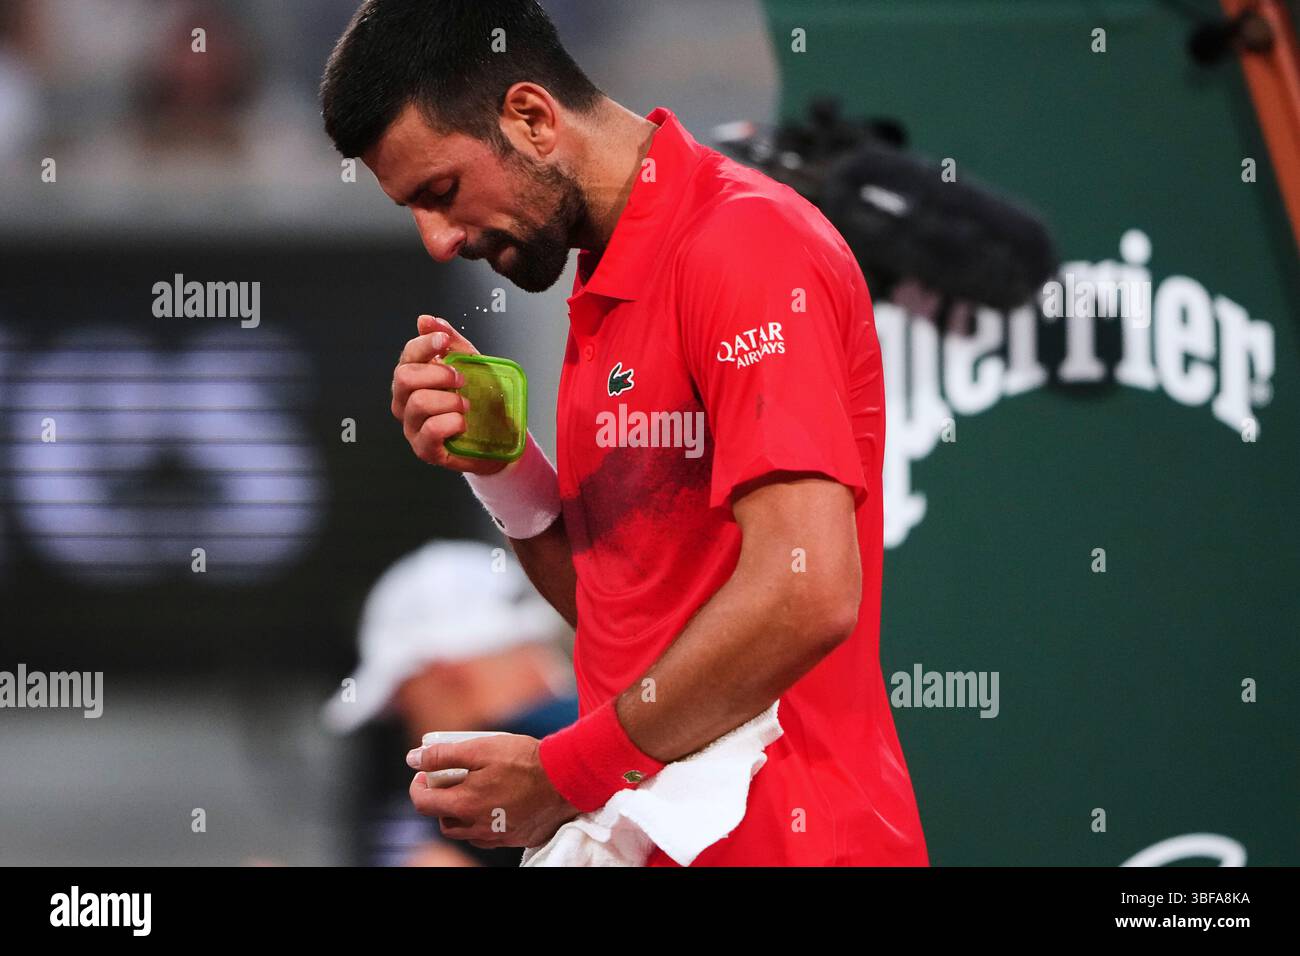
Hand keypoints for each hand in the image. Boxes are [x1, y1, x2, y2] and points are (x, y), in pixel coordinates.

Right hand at [390, 314, 504, 474]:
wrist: (500, 434)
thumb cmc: (480, 399)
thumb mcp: (470, 364)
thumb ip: (450, 340)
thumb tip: (424, 320)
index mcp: (414, 378)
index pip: (407, 356)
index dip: (424, 345)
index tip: (444, 341)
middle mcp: (405, 402)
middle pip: (403, 378)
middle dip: (438, 374)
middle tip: (461, 380)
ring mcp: (412, 427)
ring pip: (417, 403)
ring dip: (449, 400)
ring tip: (466, 405)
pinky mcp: (425, 450)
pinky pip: (431, 430)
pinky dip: (452, 423)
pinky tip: (463, 423)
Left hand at [406, 734, 580, 848]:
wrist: (566, 777)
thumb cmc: (525, 760)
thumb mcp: (480, 748)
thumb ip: (444, 755)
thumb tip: (413, 759)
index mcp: (465, 804)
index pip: (423, 803)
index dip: (417, 786)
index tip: (424, 772)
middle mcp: (477, 827)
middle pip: (443, 820)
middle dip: (439, 801)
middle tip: (449, 779)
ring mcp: (497, 836)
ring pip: (465, 831)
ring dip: (460, 813)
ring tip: (472, 790)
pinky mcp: (515, 838)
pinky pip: (487, 836)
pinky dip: (481, 822)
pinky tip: (492, 804)